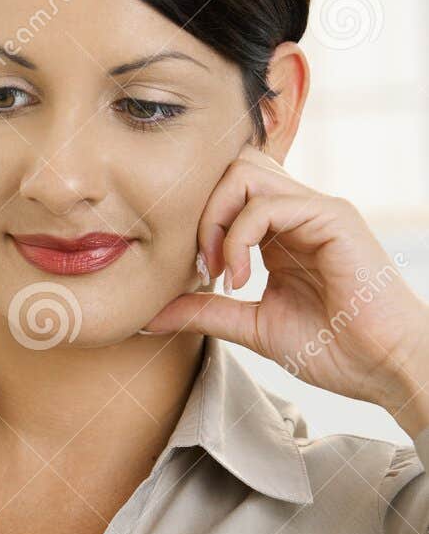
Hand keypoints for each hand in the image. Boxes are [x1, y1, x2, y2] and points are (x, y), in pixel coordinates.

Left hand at [141, 143, 428, 434]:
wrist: (385, 367)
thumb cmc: (333, 350)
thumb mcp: (252, 327)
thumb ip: (204, 312)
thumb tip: (148, 314)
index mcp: (281, 231)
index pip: (227, 190)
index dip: (198, 222)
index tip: (195, 275)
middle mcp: (299, 211)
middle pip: (232, 166)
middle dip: (201, 209)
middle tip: (201, 266)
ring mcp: (317, 209)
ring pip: (244, 171)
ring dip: (215, 220)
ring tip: (220, 272)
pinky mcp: (333, 217)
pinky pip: (268, 203)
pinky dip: (238, 237)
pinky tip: (240, 278)